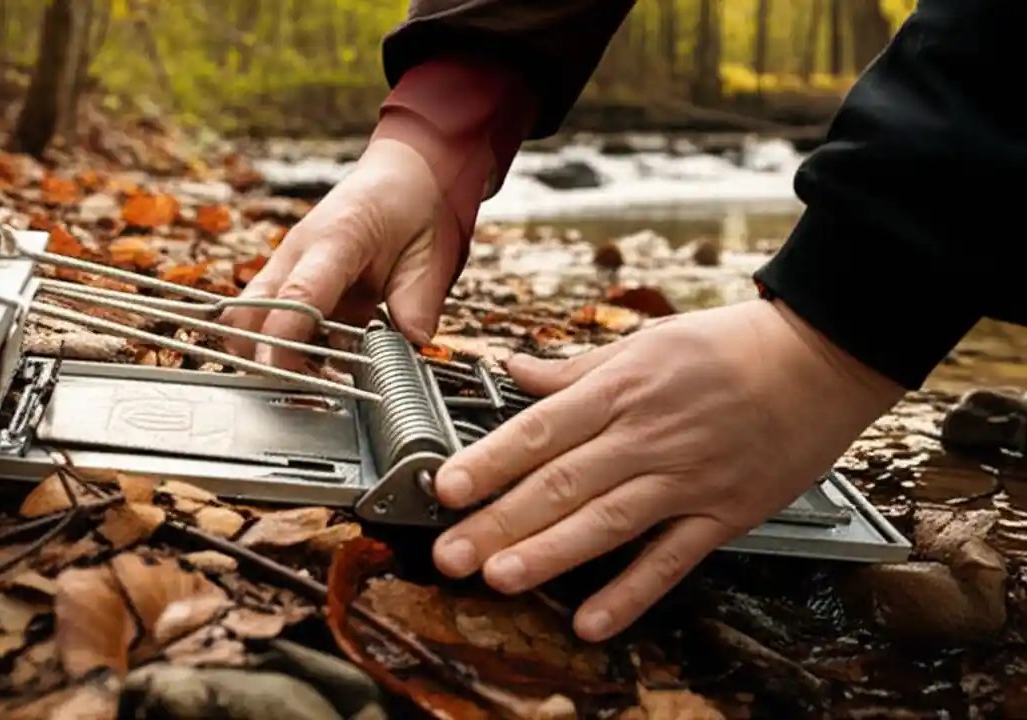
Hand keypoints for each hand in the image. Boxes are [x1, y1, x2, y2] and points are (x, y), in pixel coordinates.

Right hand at [220, 138, 462, 368]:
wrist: (408, 172)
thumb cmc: (416, 206)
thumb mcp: (431, 256)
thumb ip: (418, 304)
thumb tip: (411, 344)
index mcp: (336, 238)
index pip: (297, 295)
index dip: (284, 338)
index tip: (280, 372)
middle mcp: (300, 250)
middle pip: (252, 307)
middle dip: (259, 352)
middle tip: (294, 389)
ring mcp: (291, 263)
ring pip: (251, 314)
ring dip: (269, 350)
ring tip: (312, 382)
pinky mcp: (294, 277)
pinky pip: (273, 316)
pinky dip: (284, 344)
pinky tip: (318, 365)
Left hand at [429, 299, 904, 641]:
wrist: (824, 356)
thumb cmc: (732, 346)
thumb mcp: (646, 342)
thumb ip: (575, 368)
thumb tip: (514, 370)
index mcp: (622, 388)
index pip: (541, 429)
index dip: (489, 461)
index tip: (446, 487)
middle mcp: (648, 435)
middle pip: (561, 483)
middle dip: (499, 521)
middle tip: (450, 552)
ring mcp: (686, 478)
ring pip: (607, 523)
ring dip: (549, 554)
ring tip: (500, 578)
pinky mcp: (724, 513)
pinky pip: (672, 559)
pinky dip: (632, 592)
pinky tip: (593, 621)